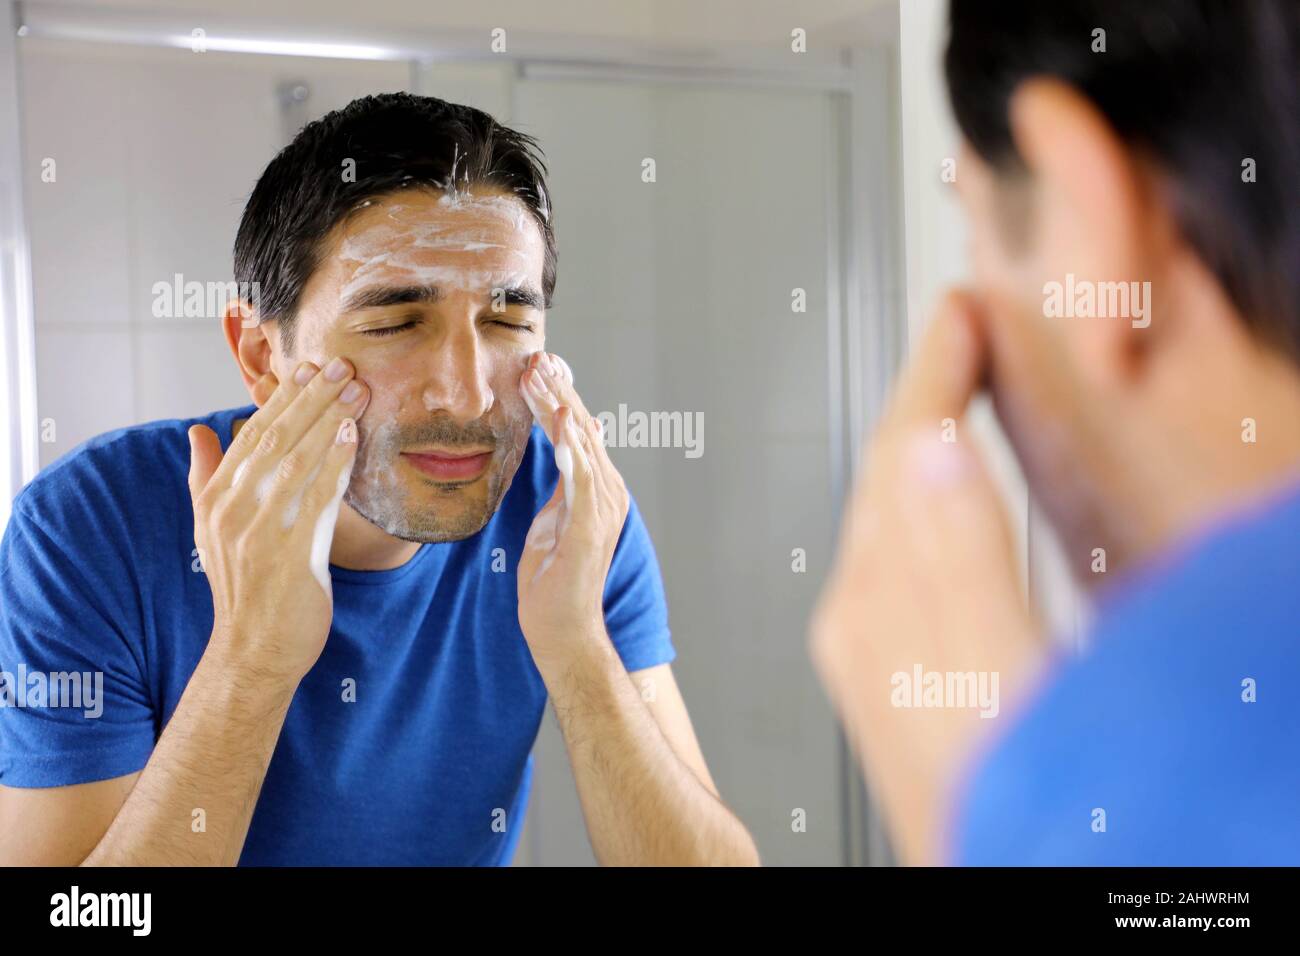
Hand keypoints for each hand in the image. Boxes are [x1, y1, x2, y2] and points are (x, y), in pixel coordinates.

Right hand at [187, 358, 369, 685]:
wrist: (254, 651)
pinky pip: (316, 496)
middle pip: (274, 438)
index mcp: (214, 500)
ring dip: (329, 419)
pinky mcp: (289, 553)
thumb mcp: (212, 532)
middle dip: (312, 398)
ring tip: (356, 390)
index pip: (249, 435)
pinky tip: (352, 435)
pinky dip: (334, 461)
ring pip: (296, 459)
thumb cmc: (246, 589)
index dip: (283, 399)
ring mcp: (258, 532)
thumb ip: (204, 479)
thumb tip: (197, 432)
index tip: (311, 368)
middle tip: (343, 367)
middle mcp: (231, 511)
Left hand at [516, 351, 628, 667]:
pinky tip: (558, 423)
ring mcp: (601, 508)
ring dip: (559, 408)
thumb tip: (560, 456)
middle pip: (580, 429)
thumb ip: (560, 488)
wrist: (564, 630)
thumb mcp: (551, 523)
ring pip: (581, 445)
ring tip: (541, 377)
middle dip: (557, 391)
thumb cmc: (553, 582)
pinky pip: (581, 479)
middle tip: (538, 357)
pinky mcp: (589, 526)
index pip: (576, 433)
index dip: (557, 398)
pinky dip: (571, 448)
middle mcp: (605, 492)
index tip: (538, 367)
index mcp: (595, 489)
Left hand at [809, 291, 1044, 864]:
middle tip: (961, 332)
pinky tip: (957, 512)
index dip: (934, 375)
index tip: (959, 310)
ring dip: (925, 447)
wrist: (994, 878)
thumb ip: (957, 558)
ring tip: (956, 393)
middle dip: (926, 396)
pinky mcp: (904, 676)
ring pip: (896, 515)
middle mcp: (863, 621)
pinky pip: (911, 559)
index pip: (900, 457)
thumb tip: (929, 447)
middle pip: (889, 478)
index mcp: (879, 607)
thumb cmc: (1001, 801)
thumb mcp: (991, 676)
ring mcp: (878, 650)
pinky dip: (935, 506)